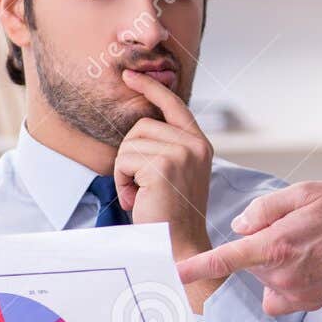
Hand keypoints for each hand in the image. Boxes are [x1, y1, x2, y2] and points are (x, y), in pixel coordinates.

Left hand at [115, 69, 216, 311]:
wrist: (179, 246)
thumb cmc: (170, 215)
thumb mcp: (175, 173)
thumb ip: (166, 147)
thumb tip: (140, 122)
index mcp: (199, 144)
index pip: (173, 104)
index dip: (151, 87)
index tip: (130, 75)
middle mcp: (194, 144)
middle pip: (141, 126)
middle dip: (130, 156)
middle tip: (141, 187)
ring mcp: (181, 153)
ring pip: (129, 143)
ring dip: (125, 171)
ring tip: (141, 194)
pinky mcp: (163, 165)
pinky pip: (123, 160)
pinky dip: (122, 182)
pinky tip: (137, 199)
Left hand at [176, 181, 321, 314]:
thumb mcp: (304, 192)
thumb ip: (265, 207)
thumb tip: (241, 224)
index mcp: (277, 245)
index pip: (225, 259)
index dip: (196, 267)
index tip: (174, 274)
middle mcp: (284, 274)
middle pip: (248, 264)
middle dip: (258, 247)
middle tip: (290, 230)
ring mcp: (297, 292)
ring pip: (265, 278)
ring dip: (273, 264)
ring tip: (305, 246)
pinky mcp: (310, 302)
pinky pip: (280, 296)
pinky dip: (285, 283)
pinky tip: (305, 266)